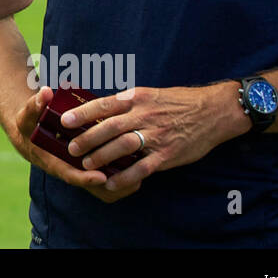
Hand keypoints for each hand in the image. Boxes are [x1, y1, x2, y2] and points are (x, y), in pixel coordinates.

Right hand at [7, 86, 137, 203]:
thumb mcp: (28, 115)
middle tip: (133, 179)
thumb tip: (45, 92)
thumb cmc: (30, 125)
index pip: (70, 175)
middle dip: (112, 185)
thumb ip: (36, 105)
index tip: (102, 176)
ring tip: (140, 175)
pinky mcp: (88, 168)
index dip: (85, 178)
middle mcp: (68, 170)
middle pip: (91, 187)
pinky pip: (108, 182)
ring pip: (103, 189)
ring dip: (121, 184)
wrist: (30, 135)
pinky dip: (122, 179)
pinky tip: (138, 169)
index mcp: (52, 161)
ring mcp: (79, 171)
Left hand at [62, 84, 247, 192]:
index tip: (65, 120)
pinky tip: (112, 182)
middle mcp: (144, 115)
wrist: (212, 111)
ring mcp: (155, 135)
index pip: (104, 105)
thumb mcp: (150, 95)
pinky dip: (125, 176)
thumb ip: (128, 103)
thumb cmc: (178, 102)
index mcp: (137, 98)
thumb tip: (102, 110)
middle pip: (109, 127)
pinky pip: (142, 167)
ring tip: (87, 164)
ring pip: (122, 146)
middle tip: (71, 148)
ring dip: (102, 156)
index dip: (83, 113)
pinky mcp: (166, 154)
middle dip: (87, 138)